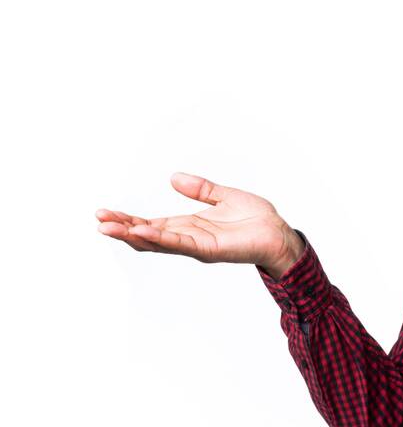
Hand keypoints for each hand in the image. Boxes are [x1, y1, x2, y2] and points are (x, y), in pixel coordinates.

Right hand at [95, 172, 304, 277]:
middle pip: (148, 235)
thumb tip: (173, 177)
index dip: (129, 220)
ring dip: (133, 235)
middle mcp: (189, 237)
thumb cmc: (257, 219)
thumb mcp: (224, 196)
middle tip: (98, 221)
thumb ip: (200, 189)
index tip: (105, 214)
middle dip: (122, 229)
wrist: (280, 234)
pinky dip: (161, 238)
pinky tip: (142, 231)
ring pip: (159, 241)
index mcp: (190, 225)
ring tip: (108, 228)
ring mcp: (198, 245)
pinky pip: (181, 243)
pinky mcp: (210, 249)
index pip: (152, 224)